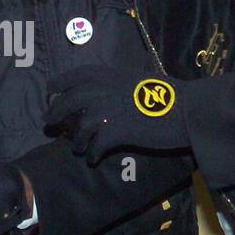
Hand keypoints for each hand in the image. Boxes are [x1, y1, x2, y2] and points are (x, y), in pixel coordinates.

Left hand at [45, 66, 191, 163]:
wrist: (186, 110)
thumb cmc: (170, 94)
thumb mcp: (140, 79)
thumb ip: (120, 84)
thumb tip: (109, 91)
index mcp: (109, 75)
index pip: (75, 76)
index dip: (60, 83)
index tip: (50, 90)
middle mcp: (102, 90)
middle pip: (68, 102)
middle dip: (55, 112)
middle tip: (48, 122)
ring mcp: (107, 111)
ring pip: (80, 128)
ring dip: (77, 140)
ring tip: (78, 148)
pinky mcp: (115, 133)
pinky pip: (96, 147)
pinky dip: (93, 154)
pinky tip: (94, 160)